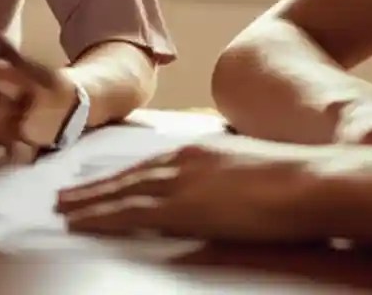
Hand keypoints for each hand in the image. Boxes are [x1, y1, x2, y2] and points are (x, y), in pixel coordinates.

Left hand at [57, 136, 325, 242]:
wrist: (309, 182)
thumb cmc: (294, 181)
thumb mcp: (252, 167)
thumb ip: (228, 177)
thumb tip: (221, 191)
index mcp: (201, 150)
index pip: (150, 164)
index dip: (121, 176)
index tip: (99, 182)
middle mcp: (183, 160)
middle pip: (127, 176)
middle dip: (94, 187)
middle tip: (62, 196)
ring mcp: (180, 181)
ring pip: (121, 192)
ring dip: (88, 201)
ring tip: (62, 209)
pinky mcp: (181, 206)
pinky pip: (129, 212)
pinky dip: (101, 215)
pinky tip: (81, 221)